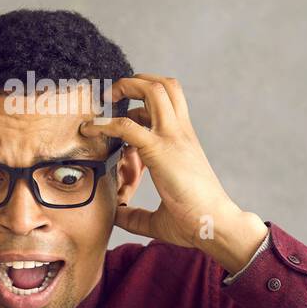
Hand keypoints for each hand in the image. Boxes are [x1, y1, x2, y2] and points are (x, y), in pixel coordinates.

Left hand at [79, 73, 266, 272]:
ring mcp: (173, 138)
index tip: (119, 120)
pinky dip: (106, 123)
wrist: (216, 226)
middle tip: (113, 94)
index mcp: (183, 143)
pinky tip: (90, 129)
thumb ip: (135, 214)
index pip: (165, 106)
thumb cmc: (195, 222)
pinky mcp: (160, 150)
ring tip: (106, 98)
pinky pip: (127, 125)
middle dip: (136, 81)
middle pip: (164, 87)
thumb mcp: (159, 216)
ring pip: (154, 91)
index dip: (141, 107)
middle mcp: (180, 134)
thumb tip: (116, 216)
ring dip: (127, 87)